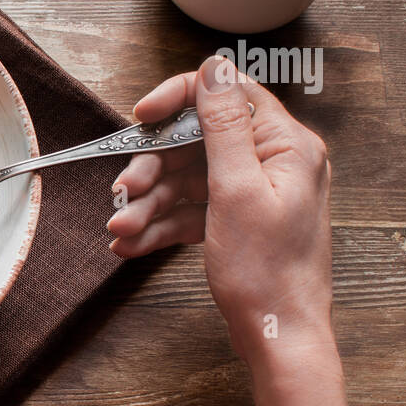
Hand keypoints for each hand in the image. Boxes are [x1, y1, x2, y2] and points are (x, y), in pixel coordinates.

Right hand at [107, 56, 333, 360]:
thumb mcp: (237, 191)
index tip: (142, 116)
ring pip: (186, 180)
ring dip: (148, 204)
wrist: (278, 338)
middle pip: (196, 143)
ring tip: (120, 228)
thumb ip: (224, 126)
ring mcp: (253, 194)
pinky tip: (130, 243)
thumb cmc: (269, 273)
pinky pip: (190, 211)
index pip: (227, 95)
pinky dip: (160, 225)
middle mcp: (271, 163)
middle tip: (124, 192)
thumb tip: (215, 68)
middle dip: (153, 169)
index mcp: (285, 146)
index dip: (179, 99)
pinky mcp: (236, 222)